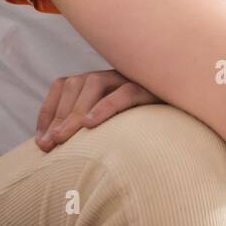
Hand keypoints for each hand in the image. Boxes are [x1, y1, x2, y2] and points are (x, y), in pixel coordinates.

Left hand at [35, 69, 160, 151]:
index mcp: (100, 83)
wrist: (184, 122)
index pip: (64, 85)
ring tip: (63, 138)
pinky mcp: (151, 89)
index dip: (48, 111)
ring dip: (75, 112)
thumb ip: (84, 134)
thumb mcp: (109, 131)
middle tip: (49, 145)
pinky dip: (106, 107)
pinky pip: (126, 93)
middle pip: (77, 83)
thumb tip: (51, 149)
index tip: (41, 142)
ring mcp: (132, 79)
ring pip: (96, 82)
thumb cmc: (142, 131)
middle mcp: (114, 76)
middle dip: (58, 115)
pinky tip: (92, 125)